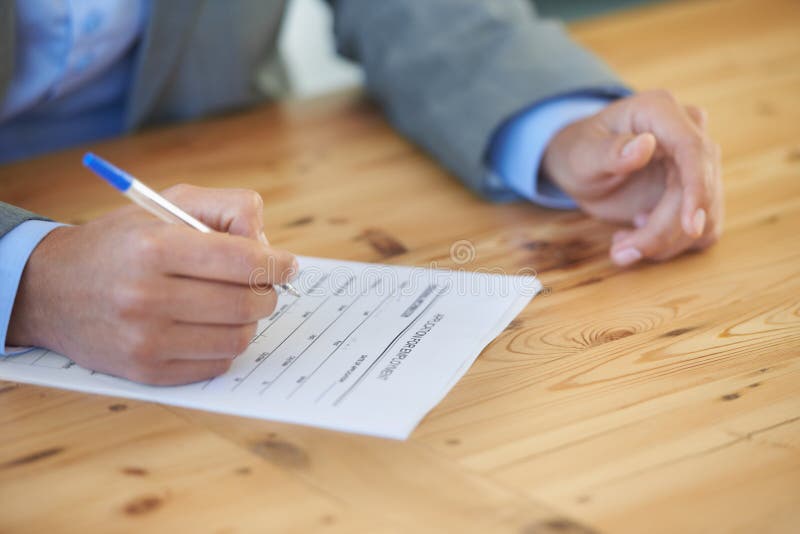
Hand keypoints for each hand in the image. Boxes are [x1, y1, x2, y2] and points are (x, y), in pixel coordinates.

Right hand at [7, 185, 296, 384]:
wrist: (51, 289)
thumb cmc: (122, 242)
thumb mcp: (167, 205)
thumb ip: (226, 208)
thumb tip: (268, 244)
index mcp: (154, 247)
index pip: (243, 260)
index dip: (277, 264)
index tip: (287, 266)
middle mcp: (146, 295)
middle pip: (246, 302)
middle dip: (267, 293)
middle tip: (264, 285)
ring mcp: (145, 339)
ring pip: (237, 337)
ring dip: (250, 320)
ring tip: (237, 304)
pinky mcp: (146, 371)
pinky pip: (216, 364)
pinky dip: (226, 345)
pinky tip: (213, 326)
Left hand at [541, 90, 722, 265]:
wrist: (582, 166)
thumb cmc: (579, 153)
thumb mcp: (583, 155)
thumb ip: (611, 152)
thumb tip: (646, 144)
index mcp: (660, 111)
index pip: (694, 150)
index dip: (698, 189)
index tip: (690, 227)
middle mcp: (688, 132)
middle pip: (699, 189)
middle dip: (664, 230)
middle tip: (622, 252)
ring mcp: (697, 163)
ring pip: (704, 215)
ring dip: (664, 242)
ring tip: (621, 246)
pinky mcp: (696, 192)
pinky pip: (701, 228)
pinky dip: (671, 244)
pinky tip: (637, 237)